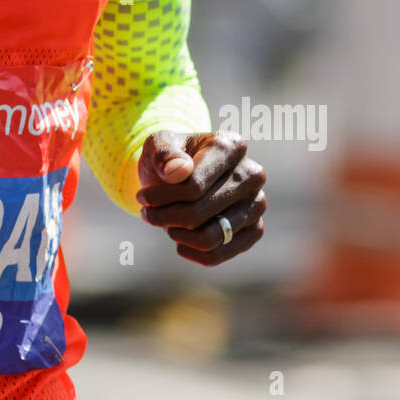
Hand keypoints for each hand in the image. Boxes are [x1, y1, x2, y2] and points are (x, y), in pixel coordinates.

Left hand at [135, 130, 265, 265]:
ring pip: (210, 237)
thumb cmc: (170, 157)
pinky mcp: (255, 228)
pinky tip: (180, 240)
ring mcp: (257, 203)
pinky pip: (222, 254)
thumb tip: (178, 172)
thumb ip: (164, 154)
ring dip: (178, 234)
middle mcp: (252, 174)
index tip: (142, 198)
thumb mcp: (158, 145)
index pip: (193, 186)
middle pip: (199, 213)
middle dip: (165, 217)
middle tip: (148, 213)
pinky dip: (194, 253)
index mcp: (231, 146)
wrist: (181, 173)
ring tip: (166, 223)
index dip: (161, 197)